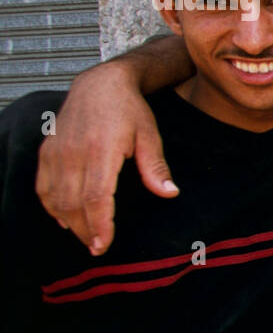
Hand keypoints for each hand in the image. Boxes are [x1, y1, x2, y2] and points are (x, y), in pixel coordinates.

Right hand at [35, 63, 177, 254]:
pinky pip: (42, 185)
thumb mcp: (150, 135)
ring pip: (55, 197)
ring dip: (68, 221)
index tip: (104, 243)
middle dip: (84, 230)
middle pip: (73, 203)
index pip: (97, 196)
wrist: (99, 84)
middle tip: (97, 248)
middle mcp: (74, 151)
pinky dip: (50, 205)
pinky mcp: (46, 150)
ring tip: (85, 237)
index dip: (99, 224)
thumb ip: (156, 167)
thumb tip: (170, 193)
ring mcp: (56, 151)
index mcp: (102, 149)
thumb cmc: (129, 110)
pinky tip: (64, 218)